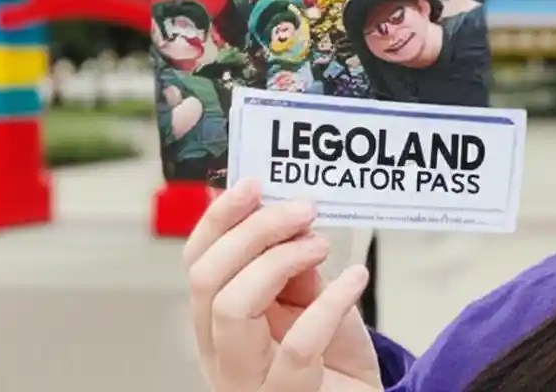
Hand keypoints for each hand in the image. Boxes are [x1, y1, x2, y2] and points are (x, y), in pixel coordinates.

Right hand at [184, 178, 382, 391]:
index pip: (198, 263)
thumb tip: (289, 221)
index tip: (255, 184)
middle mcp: (218, 352)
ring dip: (279, 261)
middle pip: (207, 279)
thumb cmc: (332, 355)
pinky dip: (331, 303)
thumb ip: (292, 267)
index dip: (219, 219)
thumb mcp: (309, 299)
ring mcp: (245, 381)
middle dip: (254, 231)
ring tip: (321, 245)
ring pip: (232, 307)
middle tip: (304, 210)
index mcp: (217, 320)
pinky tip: (358, 279)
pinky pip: (297, 345)